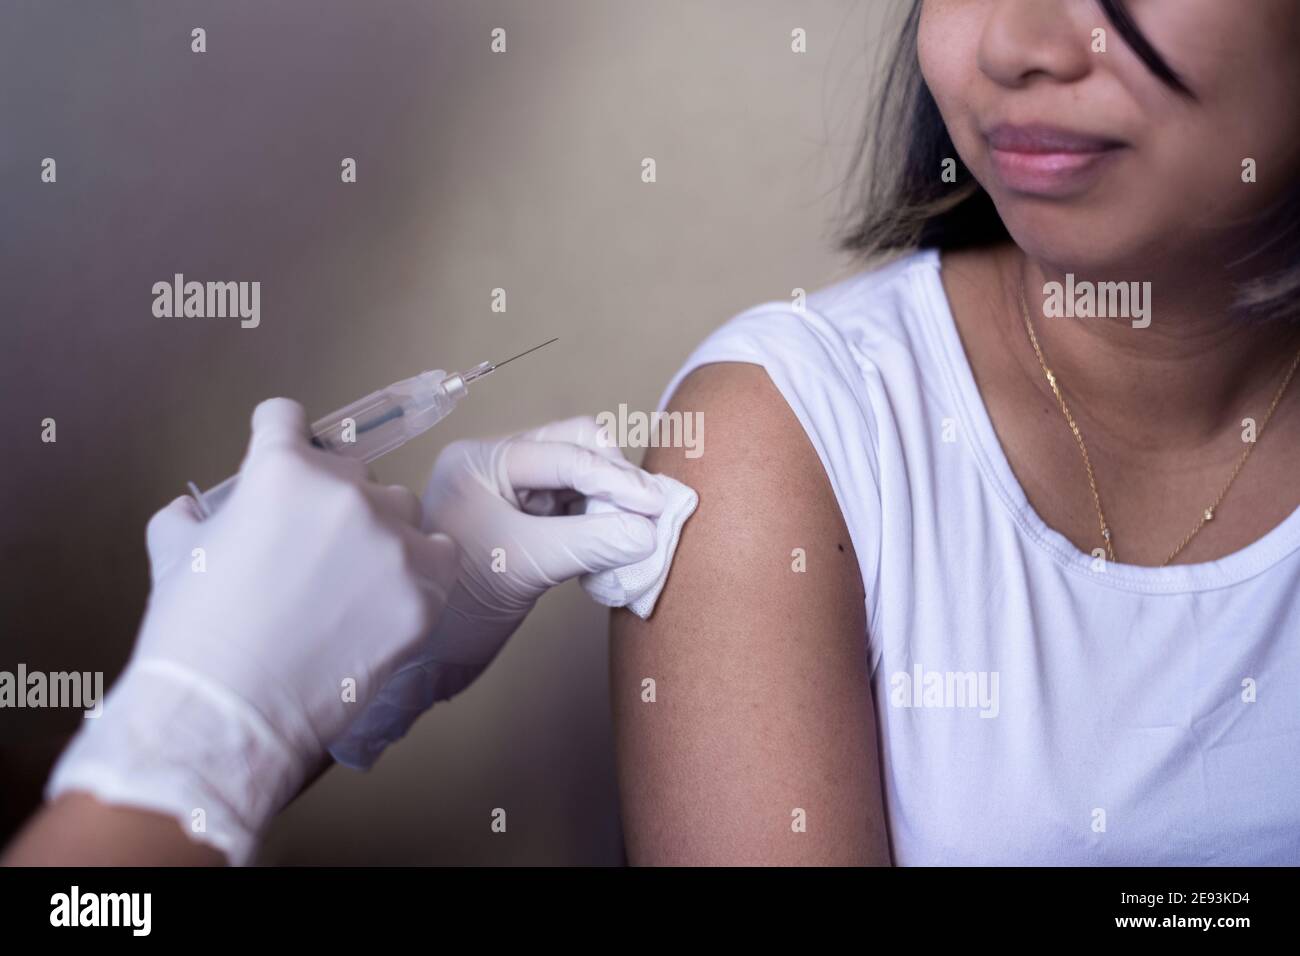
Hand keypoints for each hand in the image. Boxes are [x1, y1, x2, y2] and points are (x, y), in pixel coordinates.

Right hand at [46, 398, 459, 863]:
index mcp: (281, 469)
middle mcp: (344, 492)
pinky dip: (422, 570)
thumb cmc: (193, 639)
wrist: (228, 716)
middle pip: (351, 473)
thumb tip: (195, 510)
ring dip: (381, 534)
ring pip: (401, 510)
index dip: (279, 440)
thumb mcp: (174, 556)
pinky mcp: (425, 589)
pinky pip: (440, 554)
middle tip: (311, 556)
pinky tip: (391, 597)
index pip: (288, 419)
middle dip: (330, 504)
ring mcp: (390, 540)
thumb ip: (191, 517)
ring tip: (351, 585)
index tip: (285, 459)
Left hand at [329, 416, 661, 768]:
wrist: (428, 656)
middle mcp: (496, 465)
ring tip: (637, 536)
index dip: (617, 479)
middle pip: (578, 449)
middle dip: (616, 482)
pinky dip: (602, 524)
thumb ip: (591, 542)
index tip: (657, 506)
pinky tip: (618, 548)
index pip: (565, 452)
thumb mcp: (527, 566)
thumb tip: (649, 533)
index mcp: (481, 460)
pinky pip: (577, 507)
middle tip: (650, 519)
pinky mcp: (527, 520)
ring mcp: (512, 491)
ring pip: (582, 478)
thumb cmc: (459, 606)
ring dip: (613, 504)